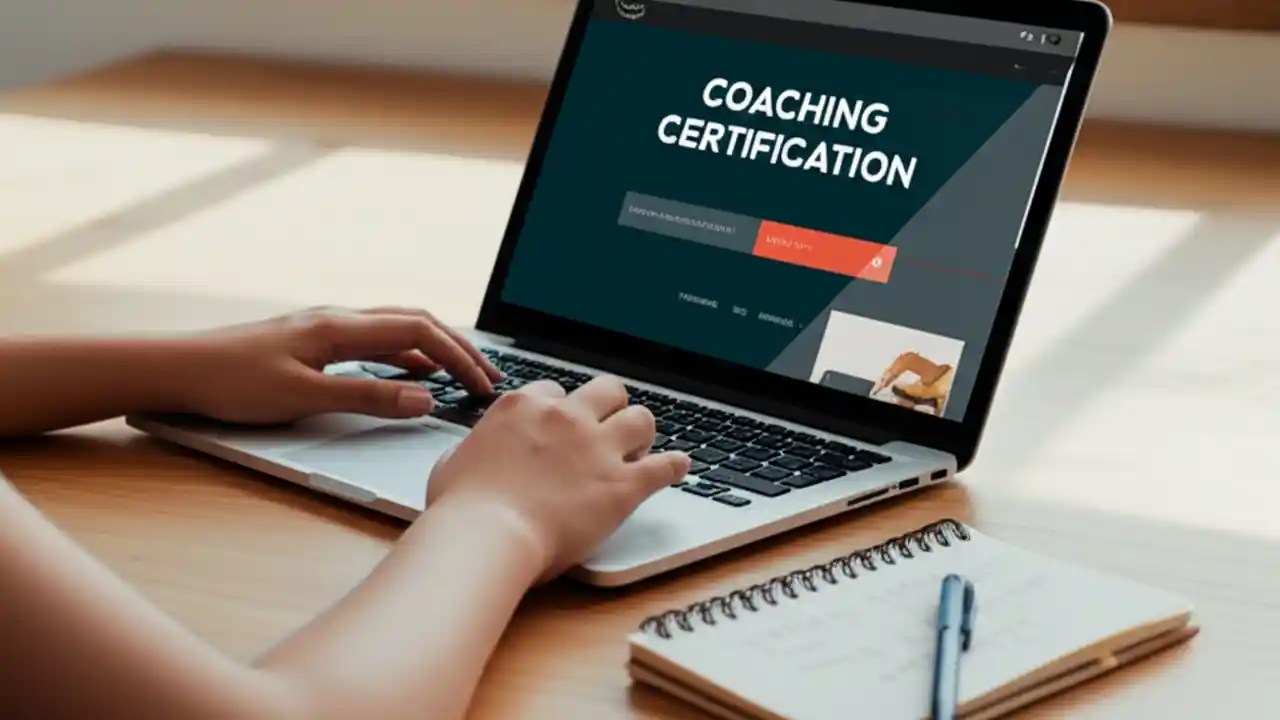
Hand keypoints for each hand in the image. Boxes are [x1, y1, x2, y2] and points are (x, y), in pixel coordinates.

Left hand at [177, 306, 502, 423]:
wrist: (176, 369)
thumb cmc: (231, 382)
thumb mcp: (304, 397)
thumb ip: (367, 398)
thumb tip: (423, 399)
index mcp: (339, 327)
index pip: (418, 330)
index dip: (458, 355)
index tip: (482, 384)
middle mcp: (337, 319)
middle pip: (415, 322)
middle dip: (456, 348)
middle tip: (485, 378)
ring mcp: (324, 328)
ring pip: (396, 330)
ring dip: (432, 349)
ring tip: (459, 375)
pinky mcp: (312, 342)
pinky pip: (374, 341)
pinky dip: (404, 355)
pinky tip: (408, 374)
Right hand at [425, 377, 690, 581]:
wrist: (487, 536)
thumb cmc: (463, 509)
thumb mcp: (452, 463)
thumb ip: (473, 449)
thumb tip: (473, 452)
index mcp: (523, 407)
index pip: (556, 391)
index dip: (563, 410)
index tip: (563, 426)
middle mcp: (565, 418)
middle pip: (607, 390)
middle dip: (611, 407)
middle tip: (609, 428)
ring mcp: (597, 448)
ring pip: (641, 417)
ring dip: (642, 432)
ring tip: (640, 448)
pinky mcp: (622, 483)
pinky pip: (664, 466)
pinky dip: (675, 466)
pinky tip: (679, 468)